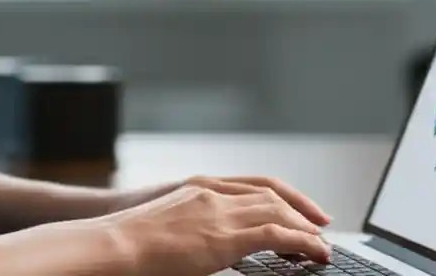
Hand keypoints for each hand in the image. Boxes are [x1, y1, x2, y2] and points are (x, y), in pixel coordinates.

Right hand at [100, 178, 332, 275]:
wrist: (114, 242)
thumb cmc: (129, 239)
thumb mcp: (166, 220)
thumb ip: (192, 223)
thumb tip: (205, 243)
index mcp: (200, 185)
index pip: (256, 183)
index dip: (285, 195)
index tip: (304, 209)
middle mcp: (214, 192)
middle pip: (272, 195)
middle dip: (301, 210)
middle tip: (321, 227)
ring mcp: (219, 212)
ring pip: (278, 211)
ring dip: (304, 227)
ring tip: (321, 244)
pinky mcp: (224, 237)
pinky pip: (274, 234)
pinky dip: (301, 241)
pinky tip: (312, 252)